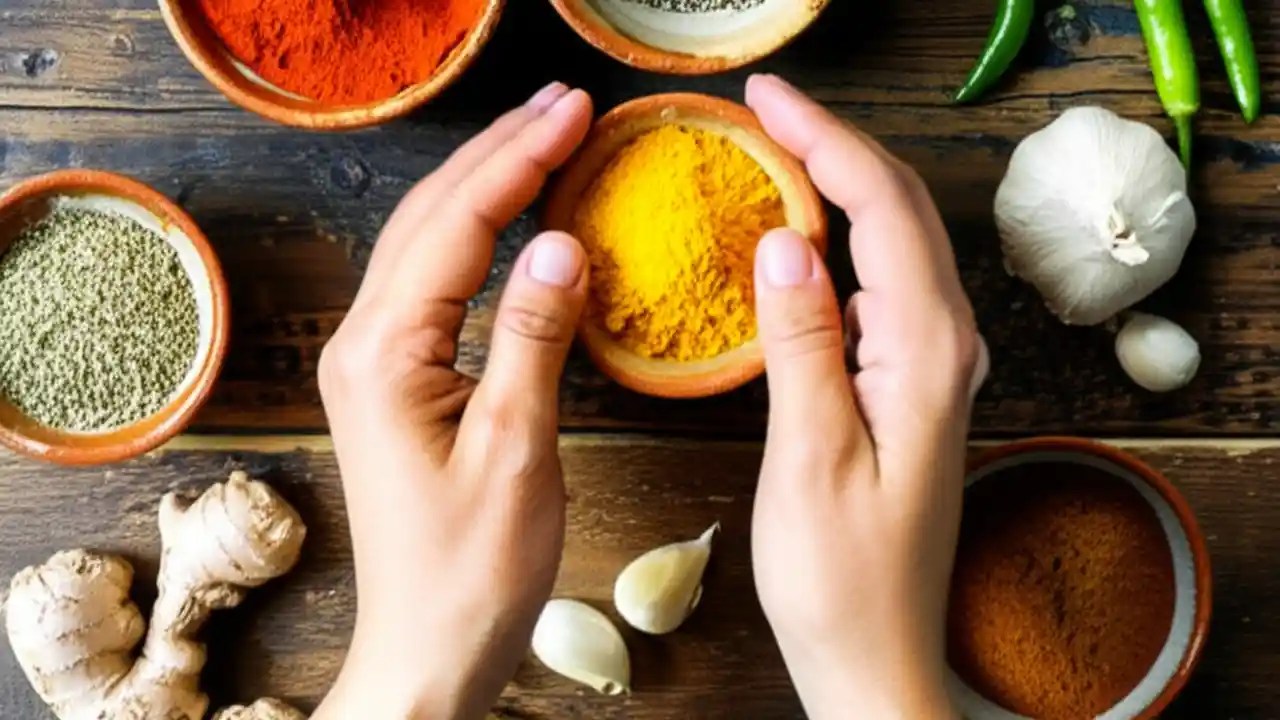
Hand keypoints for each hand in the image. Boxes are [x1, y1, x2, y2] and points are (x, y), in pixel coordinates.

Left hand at [313, 83, 592, 719]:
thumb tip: (562, 242)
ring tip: (545, 136)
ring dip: (485, 185)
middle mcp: (365, 345)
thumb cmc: (470, 572)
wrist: (428, 648)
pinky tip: (514, 221)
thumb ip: (535, 340)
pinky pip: (435, 284)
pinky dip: (478, 237)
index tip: (573, 112)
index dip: (518, 161)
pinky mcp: (396, 383)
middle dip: (498, 152)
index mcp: (385, 355)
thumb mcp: (516, 453)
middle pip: (429, 217)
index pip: (458, 227)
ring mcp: (374, 363)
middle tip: (565, 103)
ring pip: (428, 243)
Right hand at [746, 75, 986, 719]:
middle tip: (763, 108)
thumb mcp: (810, 458)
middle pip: (900, 210)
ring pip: (895, 243)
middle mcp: (947, 349)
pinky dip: (843, 242)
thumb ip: (804, 344)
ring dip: (841, 185)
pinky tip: (801, 241)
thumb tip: (786, 241)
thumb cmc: (841, 580)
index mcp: (927, 355)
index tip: (768, 99)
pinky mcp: (911, 387)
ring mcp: (934, 367)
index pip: (882, 210)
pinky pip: (883, 286)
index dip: (826, 140)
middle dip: (835, 145)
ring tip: (776, 151)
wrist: (875, 657)